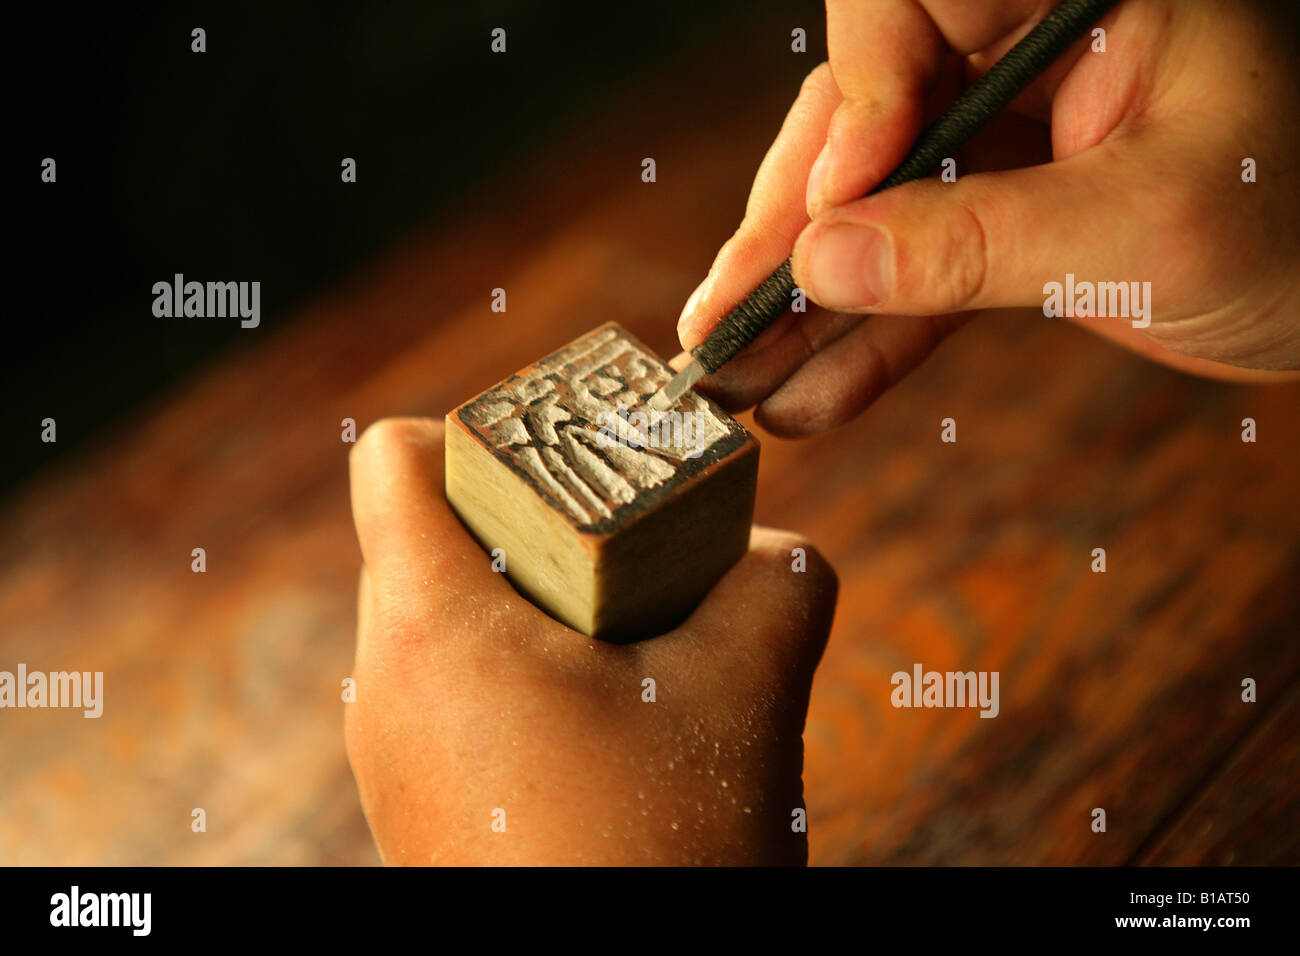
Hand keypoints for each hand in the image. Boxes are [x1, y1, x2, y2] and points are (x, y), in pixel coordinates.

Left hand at [345, 418, 837, 864]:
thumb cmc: (659, 854)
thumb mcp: (747, 694)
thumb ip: (779, 583)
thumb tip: (777, 549)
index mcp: (429, 623)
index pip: (394, 455)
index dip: (484, 425)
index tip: (578, 456)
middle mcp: (381, 680)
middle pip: (431, 531)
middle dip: (534, 516)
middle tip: (631, 543)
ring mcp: (390, 749)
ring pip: (447, 616)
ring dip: (538, 602)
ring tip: (634, 640)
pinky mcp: (417, 803)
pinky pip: (453, 692)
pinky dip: (525, 674)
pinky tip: (612, 721)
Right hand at [677, 0, 1299, 437]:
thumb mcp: (1149, 230)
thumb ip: (979, 242)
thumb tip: (822, 262)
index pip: (910, 2)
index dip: (861, 100)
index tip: (835, 212)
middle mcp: (1025, 44)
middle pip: (862, 117)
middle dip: (789, 231)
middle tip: (718, 323)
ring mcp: (1011, 132)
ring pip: (872, 203)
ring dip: (806, 301)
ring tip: (735, 379)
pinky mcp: (1008, 211)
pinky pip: (918, 267)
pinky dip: (868, 337)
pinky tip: (811, 398)